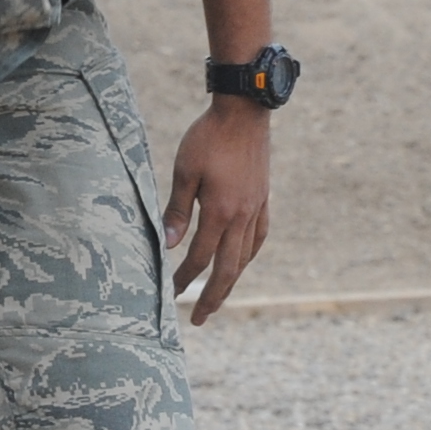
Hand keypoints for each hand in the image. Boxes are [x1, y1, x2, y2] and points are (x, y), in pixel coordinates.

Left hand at [163, 100, 271, 321]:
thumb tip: (167, 244)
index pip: (201, 257)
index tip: (171, 293)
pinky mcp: (262, 198)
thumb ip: (177, 210)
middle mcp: (242, 216)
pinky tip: (242, 260)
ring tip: (219, 296)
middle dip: (213, 296)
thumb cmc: (209, 137)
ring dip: (232, 281)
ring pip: (245, 256)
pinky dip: (248, 255)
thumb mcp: (185, 171)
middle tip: (199, 318)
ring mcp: (256, 208)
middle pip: (228, 268)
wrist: (245, 111)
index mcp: (221, 212)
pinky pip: (258, 237)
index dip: (185, 278)